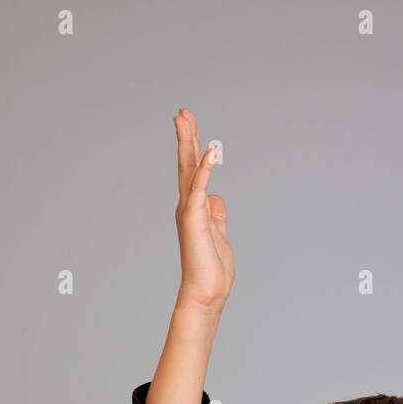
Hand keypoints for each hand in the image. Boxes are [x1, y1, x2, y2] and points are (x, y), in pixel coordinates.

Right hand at [173, 106, 235, 310]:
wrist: (206, 292)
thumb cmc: (212, 269)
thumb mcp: (219, 233)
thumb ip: (217, 214)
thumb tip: (217, 197)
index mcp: (194, 208)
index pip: (193, 171)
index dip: (193, 147)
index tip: (190, 124)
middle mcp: (188, 206)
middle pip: (186, 164)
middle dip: (186, 136)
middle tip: (183, 111)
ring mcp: (189, 212)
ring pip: (188, 170)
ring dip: (188, 143)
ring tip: (185, 119)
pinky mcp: (195, 220)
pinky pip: (200, 189)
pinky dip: (206, 169)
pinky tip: (211, 151)